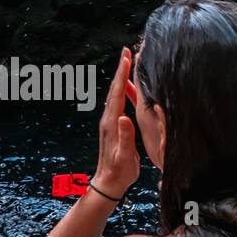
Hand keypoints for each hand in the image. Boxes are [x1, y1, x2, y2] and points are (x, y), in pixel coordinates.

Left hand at [93, 47, 139, 199]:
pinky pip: (118, 102)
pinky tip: (127, 87)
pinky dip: (123, 90)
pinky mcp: (114, 127)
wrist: (108, 183)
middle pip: (115, 89)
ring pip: (116, 94)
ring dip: (121, 78)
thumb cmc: (119, 171)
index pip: (117, 93)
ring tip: (127, 64)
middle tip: (126, 52)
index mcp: (112, 123)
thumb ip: (125, 136)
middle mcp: (109, 119)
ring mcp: (110, 123)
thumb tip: (124, 117)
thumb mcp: (125, 155)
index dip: (122, 74)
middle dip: (120, 70)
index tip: (126, 57)